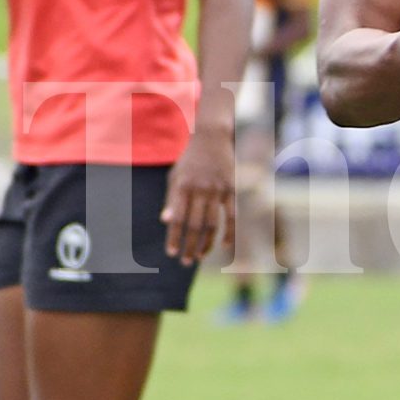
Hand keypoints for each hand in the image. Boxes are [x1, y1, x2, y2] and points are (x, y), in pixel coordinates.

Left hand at [163, 124, 236, 263]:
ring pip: (213, 224)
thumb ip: (172, 199)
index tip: (171, 252)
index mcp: (183, 186)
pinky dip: (230, 232)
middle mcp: (200, 189)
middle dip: (190, 246)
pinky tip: (225, 246)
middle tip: (185, 261)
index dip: (174, 237)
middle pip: (195, 225)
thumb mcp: (175, 176)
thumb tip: (167, 221)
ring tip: (200, 257)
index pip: (178, 218)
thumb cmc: (190, 160)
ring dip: (206, 244)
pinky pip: (232, 216)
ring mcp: (218, 190)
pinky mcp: (232, 189)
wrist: (212, 138)